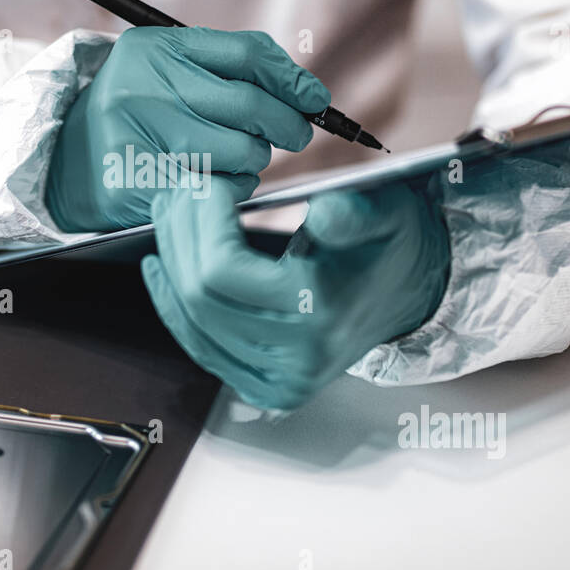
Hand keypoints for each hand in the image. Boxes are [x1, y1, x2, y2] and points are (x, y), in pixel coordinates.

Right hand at [46, 26, 329, 231]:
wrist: (61, 161)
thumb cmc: (134, 114)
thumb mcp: (167, 72)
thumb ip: (228, 69)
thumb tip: (306, 93)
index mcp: (154, 49)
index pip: (246, 54)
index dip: (291, 78)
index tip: (314, 99)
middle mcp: (141, 87)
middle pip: (250, 106)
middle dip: (287, 125)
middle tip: (295, 135)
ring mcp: (135, 137)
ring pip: (241, 153)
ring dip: (254, 161)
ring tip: (234, 157)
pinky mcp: (135, 184)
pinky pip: (217, 191)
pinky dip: (229, 190)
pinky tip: (211, 181)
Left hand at [141, 177, 450, 409]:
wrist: (408, 294)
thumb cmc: (390, 243)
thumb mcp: (386, 212)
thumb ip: (356, 212)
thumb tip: (326, 210)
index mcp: (322, 313)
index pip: (221, 271)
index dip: (201, 220)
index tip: (209, 182)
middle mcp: (296, 359)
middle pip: (198, 294)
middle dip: (179, 234)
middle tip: (180, 190)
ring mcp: (277, 381)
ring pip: (191, 319)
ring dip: (171, 262)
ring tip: (172, 217)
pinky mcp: (263, 387)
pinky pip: (200, 345)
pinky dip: (173, 303)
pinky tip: (162, 267)